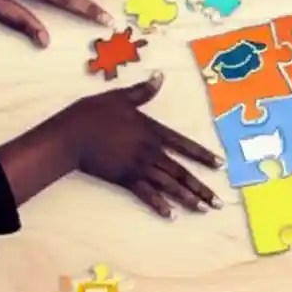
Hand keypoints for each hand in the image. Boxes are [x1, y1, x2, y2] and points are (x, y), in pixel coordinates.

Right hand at [0, 72, 224, 216]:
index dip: (203, 156)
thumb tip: (160, 76)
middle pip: (180, 171)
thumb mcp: (120, 97)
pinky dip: (159, 205)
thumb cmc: (94, 113)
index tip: (220, 165)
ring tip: (202, 210)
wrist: (71, 136)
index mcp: (153, 131)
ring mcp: (138, 167)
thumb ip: (143, 91)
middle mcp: (150, 151)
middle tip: (217, 202)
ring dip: (186, 198)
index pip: (185, 145)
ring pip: (168, 185)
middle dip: (200, 187)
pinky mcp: (124, 179)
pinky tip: (171, 215)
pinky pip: (146, 194)